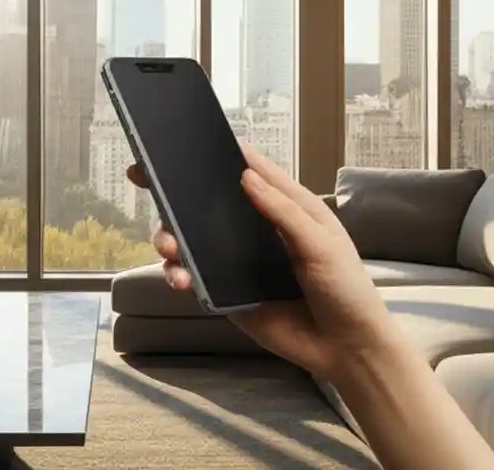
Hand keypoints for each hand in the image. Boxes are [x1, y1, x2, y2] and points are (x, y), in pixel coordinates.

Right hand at [127, 146, 397, 381]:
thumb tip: (245, 177)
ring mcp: (238, 262)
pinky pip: (195, 277)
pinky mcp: (228, 293)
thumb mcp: (322, 244)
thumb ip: (283, 211)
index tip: (179, 143)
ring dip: (172, 240)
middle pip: (208, 204)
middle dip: (176, 197)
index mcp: (285, 207)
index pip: (248, 171)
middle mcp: (256, 229)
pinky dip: (180, 274)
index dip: (217, 155)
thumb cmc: (345, 288)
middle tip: (147, 187)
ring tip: (171, 251)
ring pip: (192, 240)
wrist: (346, 349)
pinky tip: (181, 280)